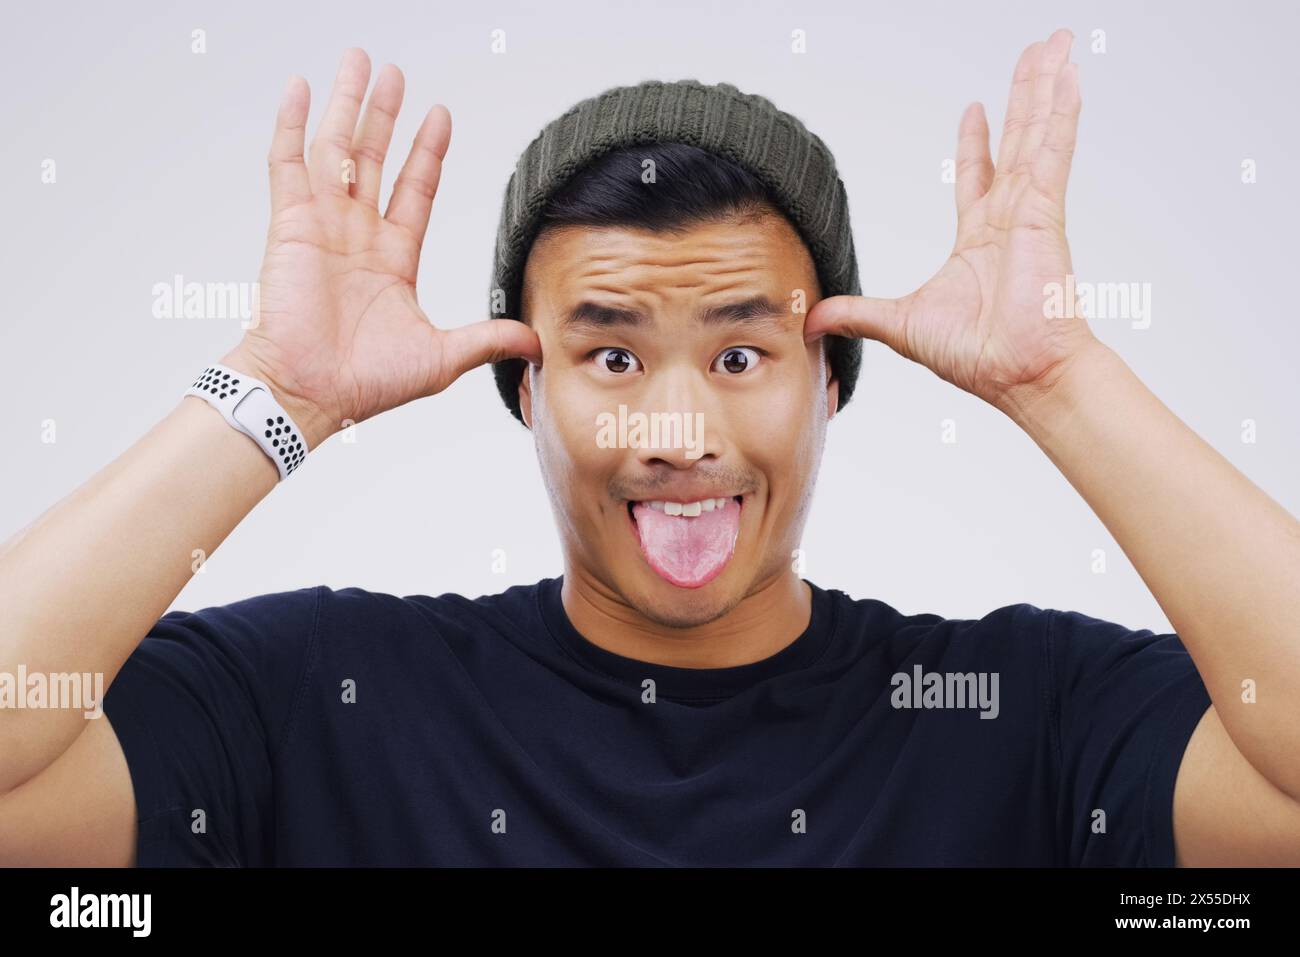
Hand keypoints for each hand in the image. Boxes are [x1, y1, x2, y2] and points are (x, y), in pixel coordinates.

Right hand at [222, 49, 540, 448]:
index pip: (415, 190)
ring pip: (336, 150)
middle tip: (393, 73)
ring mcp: (323, 227)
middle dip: (385, 114)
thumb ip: (488, 339)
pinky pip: (288, 166)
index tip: (439, 115)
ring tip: (359, 62)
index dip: (427, 153)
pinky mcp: (291, 227)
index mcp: (392, 259)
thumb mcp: (443, 357)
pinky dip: (293, 126)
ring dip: (347, 105)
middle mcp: (357, 236)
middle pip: (373, 158)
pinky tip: (301, 90)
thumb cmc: (366, 383)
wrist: (312, 394)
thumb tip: (535, 341)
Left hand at [804, 28, 1096, 413]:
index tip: (974, 109)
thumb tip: (811, 318)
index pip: (977, 177)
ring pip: (1037, 133)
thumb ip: (856, 314)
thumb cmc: (977, 358)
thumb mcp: (899, 325)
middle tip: (1035, 54)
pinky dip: (1061, 114)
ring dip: (1045, 87)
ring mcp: (1030, 212)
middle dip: (1023, 95)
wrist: (1018, 377)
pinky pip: (1052, 152)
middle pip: (1015, 140)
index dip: (975, 142)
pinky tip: (1068, 77)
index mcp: (978, 240)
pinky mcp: (1044, 213)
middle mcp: (1008, 218)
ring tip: (1056, 44)